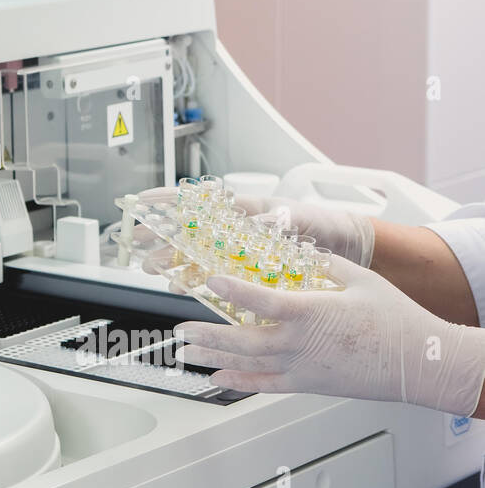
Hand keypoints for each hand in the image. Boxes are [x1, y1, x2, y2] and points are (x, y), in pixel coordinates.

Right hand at [134, 186, 375, 266]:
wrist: (350, 249)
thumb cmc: (327, 226)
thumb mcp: (305, 218)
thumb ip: (282, 219)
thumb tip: (262, 221)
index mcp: (247, 210)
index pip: (201, 201)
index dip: (170, 200)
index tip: (143, 202)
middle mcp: (238, 231)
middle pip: (190, 231)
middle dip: (161, 236)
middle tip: (138, 242)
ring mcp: (241, 252)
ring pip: (196, 256)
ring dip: (172, 261)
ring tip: (153, 269)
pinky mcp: (249, 273)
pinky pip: (214, 278)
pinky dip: (195, 282)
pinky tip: (181, 287)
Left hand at [174, 255, 484, 416]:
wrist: (418, 363)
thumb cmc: (394, 321)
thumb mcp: (358, 278)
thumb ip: (321, 263)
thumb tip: (295, 247)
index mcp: (310, 313)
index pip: (261, 301)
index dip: (232, 290)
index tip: (210, 280)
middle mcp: (299, 344)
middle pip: (241, 339)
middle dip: (206, 333)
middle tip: (179, 327)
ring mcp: (301, 368)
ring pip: (247, 363)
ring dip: (212, 356)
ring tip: (185, 350)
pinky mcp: (307, 384)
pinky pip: (265, 386)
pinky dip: (239, 382)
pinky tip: (218, 377)